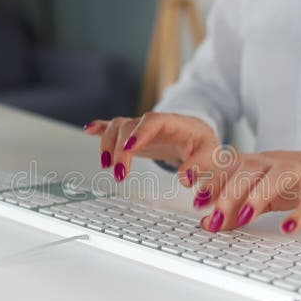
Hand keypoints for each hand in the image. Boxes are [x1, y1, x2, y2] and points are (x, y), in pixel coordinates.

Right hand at [84, 112, 219, 183]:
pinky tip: (89, 130)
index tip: (130, 149)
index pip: (153, 122)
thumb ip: (200, 165)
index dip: (139, 134)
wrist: (196, 135)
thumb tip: (186, 179)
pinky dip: (100, 128)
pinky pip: (113, 127)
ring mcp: (141, 127)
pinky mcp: (132, 135)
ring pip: (118, 127)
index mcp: (174, 123)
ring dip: (108, 144)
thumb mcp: (211, 154)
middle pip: (130, 126)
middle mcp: (153, 122)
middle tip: (120, 174)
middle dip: (120, 149)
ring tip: (106, 166)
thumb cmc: (203, 144)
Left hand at [195, 149, 300, 233]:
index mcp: (258, 163)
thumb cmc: (296, 181)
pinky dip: (300, 214)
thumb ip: (236, 207)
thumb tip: (209, 223)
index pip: (228, 163)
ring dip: (257, 196)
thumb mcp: (262, 193)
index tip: (184, 181)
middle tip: (212, 218)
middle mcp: (276, 163)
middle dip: (227, 193)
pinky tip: (288, 228)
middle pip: (249, 170)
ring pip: (276, 177)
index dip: (206, 169)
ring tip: (243, 218)